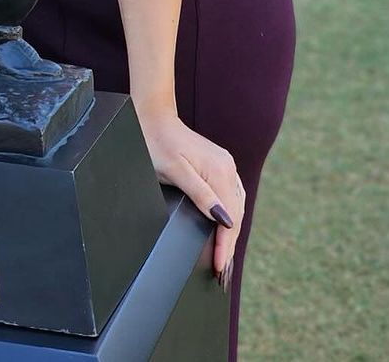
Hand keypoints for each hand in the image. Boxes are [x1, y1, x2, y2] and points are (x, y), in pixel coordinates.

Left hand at [137, 106, 244, 285]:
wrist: (152, 116)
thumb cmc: (157, 143)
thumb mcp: (175, 171)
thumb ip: (200, 194)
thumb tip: (224, 220)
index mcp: (220, 170)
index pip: (229, 218)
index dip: (224, 246)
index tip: (218, 268)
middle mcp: (227, 167)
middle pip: (236, 214)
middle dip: (229, 244)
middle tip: (221, 271)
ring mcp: (225, 164)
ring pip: (236, 205)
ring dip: (231, 232)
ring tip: (224, 257)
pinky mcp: (219, 164)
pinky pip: (231, 195)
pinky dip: (230, 215)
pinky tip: (225, 228)